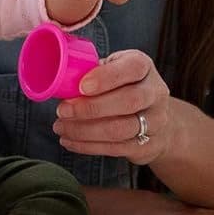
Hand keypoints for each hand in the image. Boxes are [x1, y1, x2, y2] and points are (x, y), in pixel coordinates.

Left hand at [54, 49, 173, 164]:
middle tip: (62, 111)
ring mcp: (156, 121)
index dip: (106, 77)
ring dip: (84, 131)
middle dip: (91, 108)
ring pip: (121, 129)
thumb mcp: (111, 68)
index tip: (81, 86)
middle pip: (129, 101)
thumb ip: (90, 70)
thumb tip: (57, 79)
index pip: (132, 68)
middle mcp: (155, 92)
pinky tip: (69, 140)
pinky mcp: (148, 144)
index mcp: (143, 66)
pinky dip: (88, 146)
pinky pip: (117, 148)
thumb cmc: (121, 85)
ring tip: (60, 127)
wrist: (153, 115)